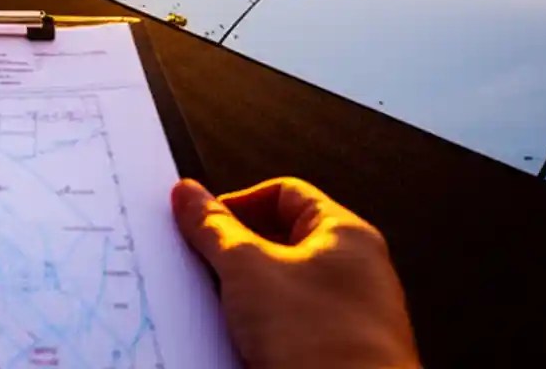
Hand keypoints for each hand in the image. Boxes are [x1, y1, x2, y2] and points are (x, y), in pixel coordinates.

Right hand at [172, 178, 417, 368]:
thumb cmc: (321, 342)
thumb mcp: (247, 270)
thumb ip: (212, 227)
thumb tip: (190, 196)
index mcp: (346, 235)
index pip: (285, 194)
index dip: (238, 202)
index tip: (202, 221)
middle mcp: (354, 271)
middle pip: (280, 240)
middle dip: (236, 253)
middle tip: (204, 264)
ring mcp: (348, 314)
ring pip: (281, 287)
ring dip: (245, 295)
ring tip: (222, 310)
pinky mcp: (334, 351)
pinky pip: (288, 326)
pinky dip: (260, 329)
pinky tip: (240, 342)